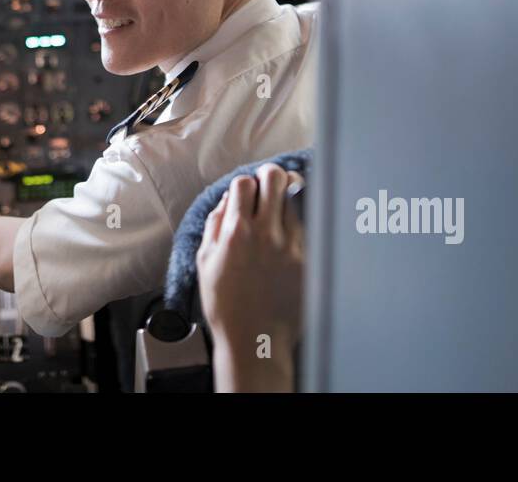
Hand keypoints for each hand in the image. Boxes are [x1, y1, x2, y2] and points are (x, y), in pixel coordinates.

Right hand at [196, 164, 303, 387]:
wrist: (256, 341)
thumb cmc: (227, 306)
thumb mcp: (205, 263)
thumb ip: (215, 225)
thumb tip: (228, 199)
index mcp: (236, 233)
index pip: (244, 182)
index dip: (244, 184)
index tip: (246, 194)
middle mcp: (266, 234)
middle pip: (275, 178)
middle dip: (270, 177)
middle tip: (269, 187)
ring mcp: (292, 246)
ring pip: (299, 195)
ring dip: (290, 195)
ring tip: (286, 205)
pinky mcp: (310, 259)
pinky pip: (312, 223)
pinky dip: (305, 218)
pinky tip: (298, 226)